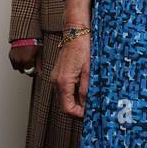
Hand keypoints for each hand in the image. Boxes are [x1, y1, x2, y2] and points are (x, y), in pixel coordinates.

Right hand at [9, 44, 38, 74]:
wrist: (26, 34)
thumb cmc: (33, 41)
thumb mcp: (39, 53)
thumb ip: (38, 64)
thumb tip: (40, 72)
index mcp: (27, 60)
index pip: (29, 72)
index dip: (32, 72)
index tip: (34, 70)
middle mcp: (20, 60)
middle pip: (22, 71)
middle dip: (27, 69)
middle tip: (30, 64)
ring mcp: (14, 58)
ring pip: (17, 68)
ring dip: (21, 66)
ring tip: (25, 60)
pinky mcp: (11, 55)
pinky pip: (13, 63)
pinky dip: (16, 62)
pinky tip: (21, 57)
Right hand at [54, 0, 92, 116]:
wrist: (75, 32)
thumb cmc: (83, 48)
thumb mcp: (89, 71)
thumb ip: (86, 90)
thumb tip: (87, 105)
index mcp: (64, 82)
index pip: (67, 108)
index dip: (78, 115)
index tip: (89, 114)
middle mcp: (56, 81)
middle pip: (64, 104)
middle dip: (78, 108)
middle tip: (91, 107)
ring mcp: (55, 77)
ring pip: (64, 97)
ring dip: (75, 100)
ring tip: (89, 97)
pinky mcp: (57, 74)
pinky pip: (63, 89)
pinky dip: (72, 92)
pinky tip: (82, 87)